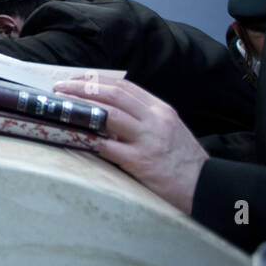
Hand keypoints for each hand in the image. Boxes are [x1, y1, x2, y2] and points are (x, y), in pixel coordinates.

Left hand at [52, 77, 206, 213]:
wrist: (206, 186)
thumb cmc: (183, 160)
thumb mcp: (169, 129)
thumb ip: (143, 118)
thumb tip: (109, 110)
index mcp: (160, 110)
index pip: (124, 86)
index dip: (95, 80)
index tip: (75, 79)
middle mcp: (154, 120)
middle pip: (113, 94)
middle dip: (82, 87)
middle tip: (59, 88)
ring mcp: (148, 140)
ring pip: (109, 114)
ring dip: (81, 107)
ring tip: (61, 105)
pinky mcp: (141, 161)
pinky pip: (108, 147)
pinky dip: (88, 139)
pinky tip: (71, 136)